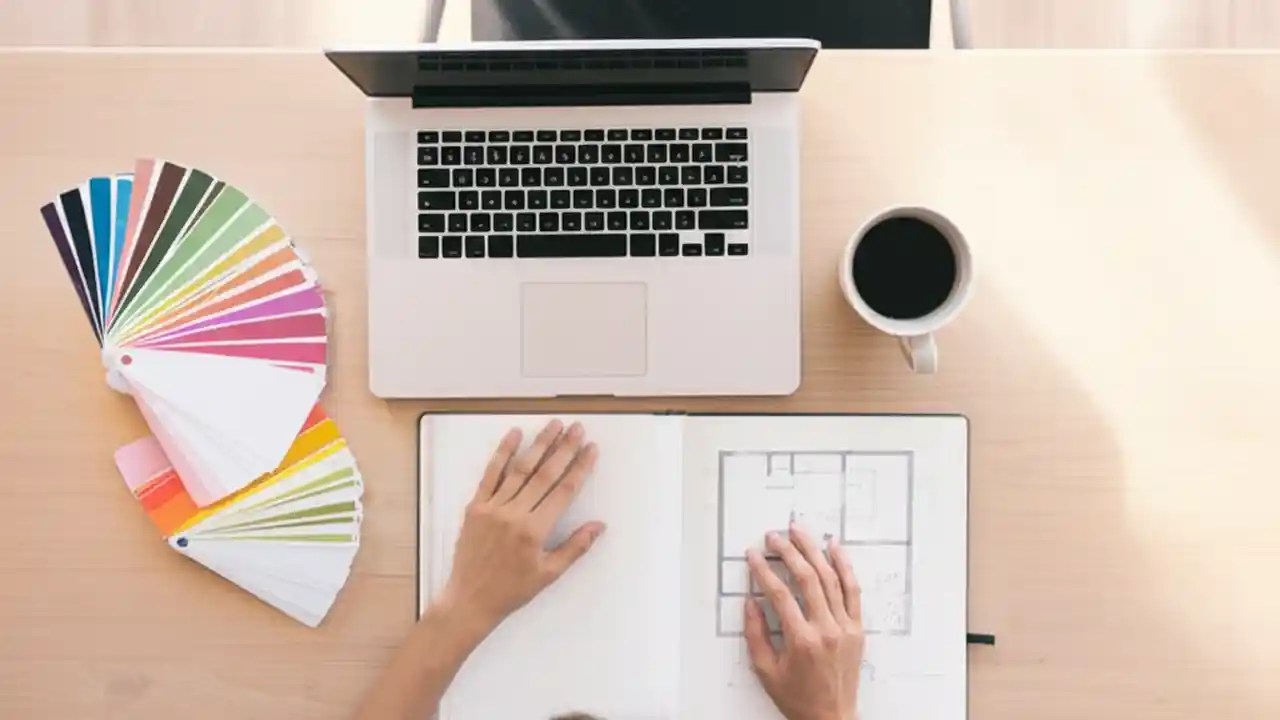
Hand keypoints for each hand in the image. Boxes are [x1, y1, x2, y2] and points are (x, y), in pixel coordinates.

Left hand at [441, 419, 605, 633]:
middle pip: (545, 474)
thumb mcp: (549, 574)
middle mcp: (515, 514)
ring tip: (554, 426)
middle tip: (578, 428)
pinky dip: (502, 453)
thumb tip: (598, 525)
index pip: (564, 491)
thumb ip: (575, 547)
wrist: (470, 599)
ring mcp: (493, 508)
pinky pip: (490, 474)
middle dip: (564, 449)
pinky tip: (514, 434)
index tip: (591, 449)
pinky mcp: (476, 507)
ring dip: (539, 445)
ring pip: (520, 469)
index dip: (580, 467)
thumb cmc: (511, 590)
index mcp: (535, 531)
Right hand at [745, 525, 864, 719]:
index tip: (753, 555)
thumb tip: (751, 602)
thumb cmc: (798, 698)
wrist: (832, 718)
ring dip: (814, 551)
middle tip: (773, 537)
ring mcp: (845, 627)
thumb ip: (755, 635)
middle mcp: (827, 630)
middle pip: (807, 579)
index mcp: (802, 641)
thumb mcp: (766, 671)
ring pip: (831, 579)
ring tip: (799, 532)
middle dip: (788, 553)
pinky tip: (835, 548)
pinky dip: (845, 566)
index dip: (764, 571)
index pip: (780, 594)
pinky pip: (853, 590)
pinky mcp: (857, 628)